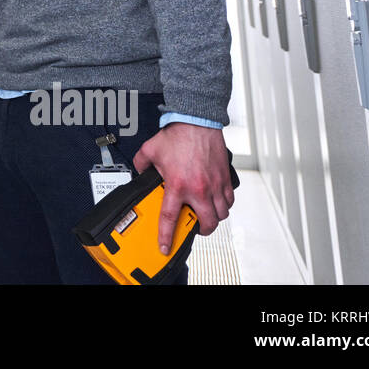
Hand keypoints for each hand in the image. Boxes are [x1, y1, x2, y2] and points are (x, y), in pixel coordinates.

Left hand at [132, 123, 232, 255]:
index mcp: (177, 185)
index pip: (170, 218)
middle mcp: (198, 189)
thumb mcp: (150, 150)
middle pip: (206, 223)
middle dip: (201, 231)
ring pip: (221, 214)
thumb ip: (141, 165)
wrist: (197, 121)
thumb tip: (138, 172)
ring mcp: (214, 185)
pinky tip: (216, 201)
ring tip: (205, 215)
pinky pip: (230, 200)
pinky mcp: (225, 179)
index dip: (166, 236)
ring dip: (214, 218)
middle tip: (194, 227)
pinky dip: (224, 205)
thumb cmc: (177, 134)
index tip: (165, 247)